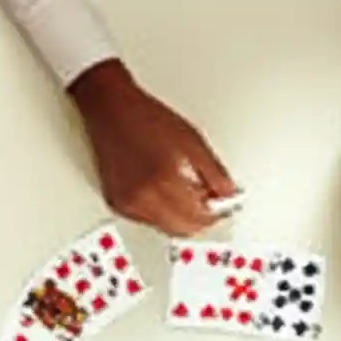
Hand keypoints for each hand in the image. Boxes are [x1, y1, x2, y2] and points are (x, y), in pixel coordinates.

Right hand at [71, 61, 238, 236]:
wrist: (112, 110)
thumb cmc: (147, 119)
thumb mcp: (193, 142)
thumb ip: (215, 174)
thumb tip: (229, 194)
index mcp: (165, 181)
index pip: (200, 218)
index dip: (216, 214)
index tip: (224, 207)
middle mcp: (143, 197)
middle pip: (183, 229)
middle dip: (199, 219)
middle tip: (209, 201)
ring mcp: (128, 204)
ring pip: (166, 227)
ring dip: (180, 215)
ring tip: (185, 189)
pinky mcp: (117, 204)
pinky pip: (148, 219)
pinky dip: (161, 210)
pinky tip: (163, 188)